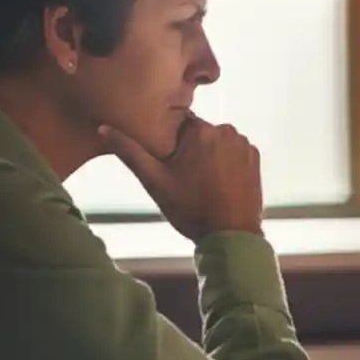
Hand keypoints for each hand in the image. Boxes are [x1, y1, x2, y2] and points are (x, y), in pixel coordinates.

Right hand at [101, 115, 263, 242]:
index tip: (169, 161)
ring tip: (202, 182)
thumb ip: (130, 152)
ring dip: (208, 155)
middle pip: (198, 133)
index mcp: (201, 131)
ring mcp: (244, 144)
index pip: (177, 124)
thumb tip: (104, 128)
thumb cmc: (191, 209)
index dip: (170, 142)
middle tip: (184, 177)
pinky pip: (233, 152)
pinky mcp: (256, 158)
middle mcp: (226, 130)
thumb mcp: (154, 181)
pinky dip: (226, 162)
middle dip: (189, 150)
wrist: (231, 234)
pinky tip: (219, 183)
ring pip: (216, 142)